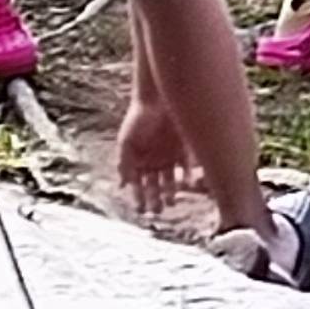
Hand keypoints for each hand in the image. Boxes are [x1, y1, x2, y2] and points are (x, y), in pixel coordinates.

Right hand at [114, 90, 189, 222]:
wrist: (159, 98)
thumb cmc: (138, 118)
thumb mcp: (126, 142)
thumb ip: (123, 163)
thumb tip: (121, 186)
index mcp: (139, 161)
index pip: (138, 186)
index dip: (139, 198)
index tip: (141, 210)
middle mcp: (154, 162)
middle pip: (155, 187)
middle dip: (155, 200)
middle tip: (157, 210)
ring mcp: (169, 157)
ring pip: (171, 181)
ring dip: (170, 192)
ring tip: (170, 202)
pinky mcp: (184, 150)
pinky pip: (187, 168)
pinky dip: (187, 177)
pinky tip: (186, 185)